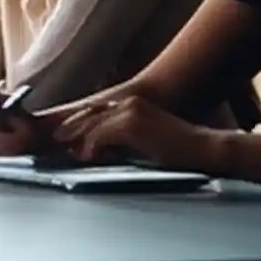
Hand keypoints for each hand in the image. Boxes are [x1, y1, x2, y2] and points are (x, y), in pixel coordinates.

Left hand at [53, 96, 216, 169]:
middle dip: (70, 129)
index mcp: (130, 103)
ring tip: (73, 153)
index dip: (77, 123)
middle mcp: (126, 102)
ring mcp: (127, 111)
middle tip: (57, 142)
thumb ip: (120, 137)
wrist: (202, 148)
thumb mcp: (143, 138)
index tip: (64, 136)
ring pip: (91, 126)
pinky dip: (91, 148)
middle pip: (88, 115)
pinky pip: (99, 136)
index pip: (95, 110)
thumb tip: (96, 146)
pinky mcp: (129, 125)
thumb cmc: (177, 149)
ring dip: (80, 141)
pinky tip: (90, 158)